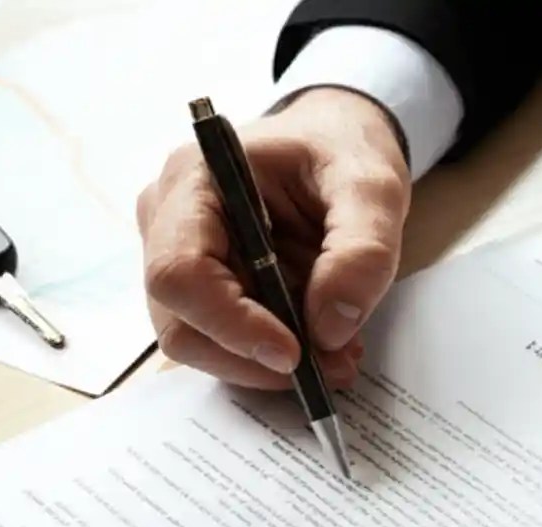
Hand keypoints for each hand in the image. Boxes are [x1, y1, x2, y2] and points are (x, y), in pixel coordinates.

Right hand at [136, 88, 410, 388]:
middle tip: (330, 366)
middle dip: (253, 356)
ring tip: (336, 353)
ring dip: (265, 363)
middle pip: (181, 321)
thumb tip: (329, 328)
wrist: (337, 145)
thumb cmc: (343, 151)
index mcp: (194, 181)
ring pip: (200, 341)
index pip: (179, 272)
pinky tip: (321, 341)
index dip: (230, 324)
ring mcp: (180, 257)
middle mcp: (167, 222)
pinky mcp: (205, 287)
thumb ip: (362, 252)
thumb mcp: (373, 189)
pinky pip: (224, 339)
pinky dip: (270, 355)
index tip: (292, 354)